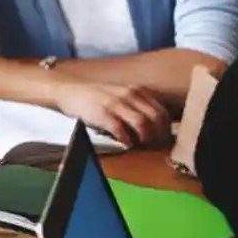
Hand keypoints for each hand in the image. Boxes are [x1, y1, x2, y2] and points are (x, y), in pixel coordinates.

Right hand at [49, 79, 170, 146]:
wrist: (71, 91)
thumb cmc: (97, 97)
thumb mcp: (122, 95)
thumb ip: (137, 106)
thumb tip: (154, 126)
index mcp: (138, 91)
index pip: (161, 110)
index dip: (166, 127)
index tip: (164, 139)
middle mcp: (130, 95)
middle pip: (155, 117)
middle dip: (159, 135)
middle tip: (155, 145)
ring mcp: (116, 104)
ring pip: (142, 123)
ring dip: (145, 138)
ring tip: (141, 145)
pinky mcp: (103, 114)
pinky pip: (121, 129)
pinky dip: (126, 139)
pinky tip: (126, 144)